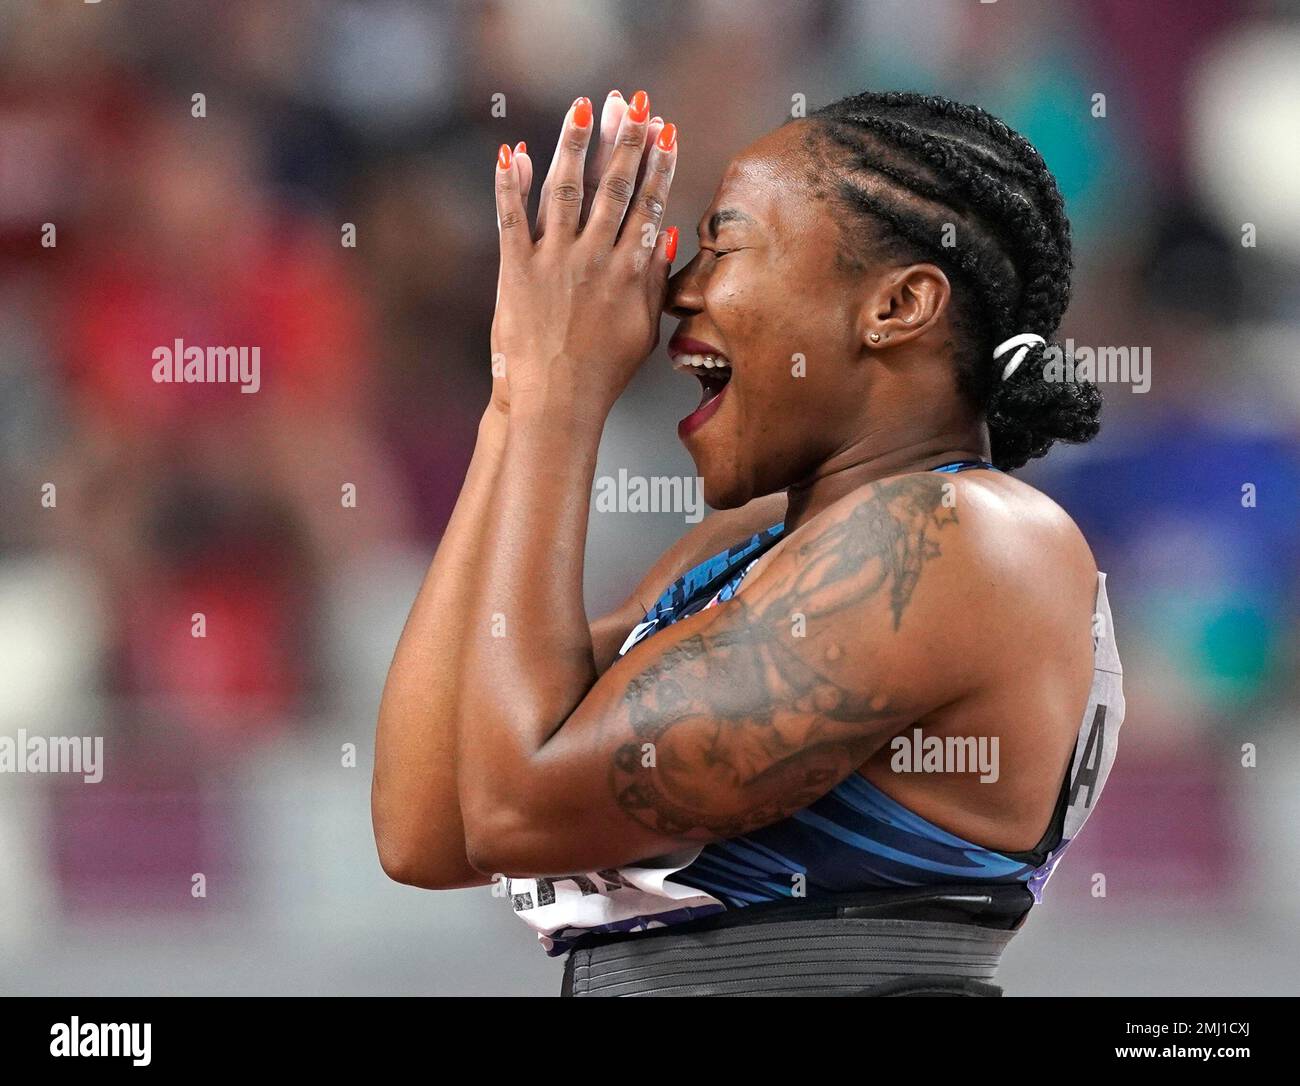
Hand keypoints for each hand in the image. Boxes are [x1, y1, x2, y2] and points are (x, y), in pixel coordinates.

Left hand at [490, 91, 678, 420]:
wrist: (556, 403)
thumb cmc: (603, 373)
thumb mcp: (643, 331)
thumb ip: (655, 282)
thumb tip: (664, 235)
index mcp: (629, 273)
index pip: (647, 204)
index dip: (657, 164)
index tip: (664, 129)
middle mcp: (594, 259)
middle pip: (612, 187)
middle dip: (624, 139)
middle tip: (630, 102)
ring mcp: (554, 261)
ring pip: (565, 189)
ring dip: (575, 144)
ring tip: (583, 108)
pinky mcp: (516, 270)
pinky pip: (511, 217)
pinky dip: (509, 183)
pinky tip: (511, 151)